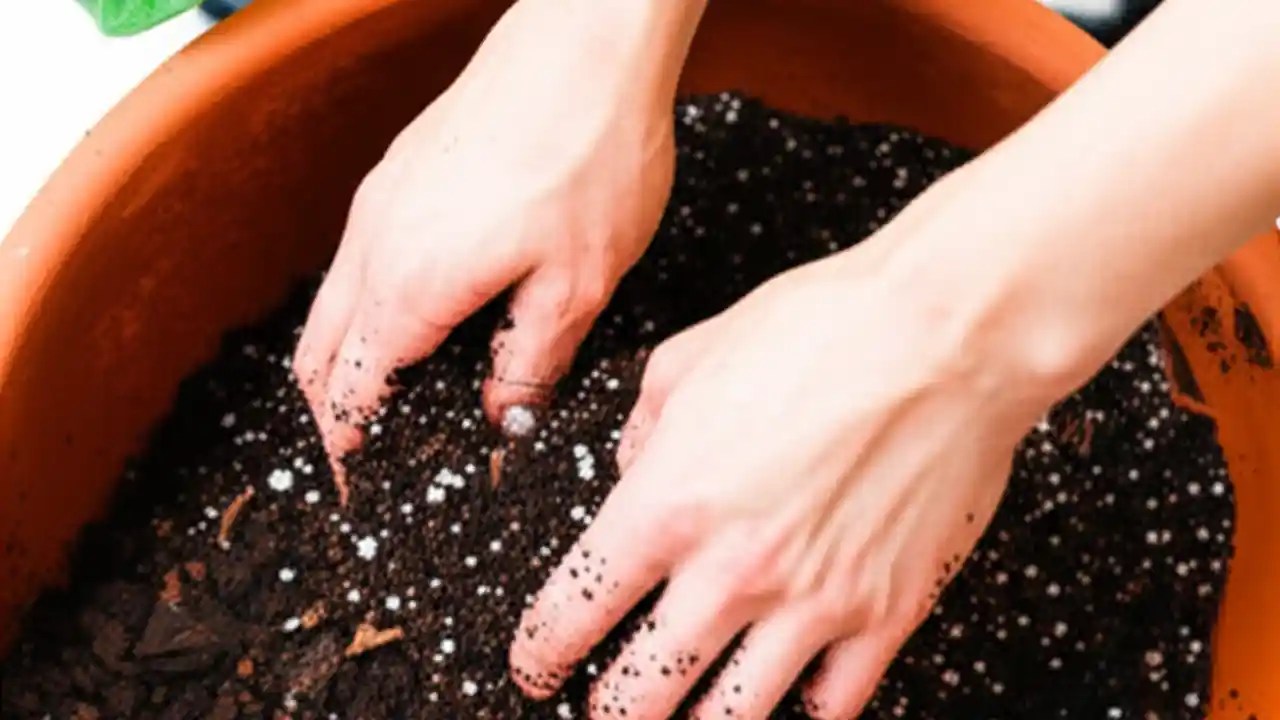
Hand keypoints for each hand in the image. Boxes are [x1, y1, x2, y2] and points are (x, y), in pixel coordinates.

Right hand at [292, 0, 697, 493]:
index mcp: (410, 286)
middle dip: (332, 413)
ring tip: (392, 399)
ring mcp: (380, 201)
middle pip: (318, 353)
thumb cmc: (591, 156)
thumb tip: (499, 417)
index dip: (351, 451)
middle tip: (369, 456)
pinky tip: (421, 317)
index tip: (361, 491)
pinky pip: (359, 259)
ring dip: (346, 359)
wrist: (586, 43)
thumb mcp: (578, 283)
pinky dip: (368, 308)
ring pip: (333, 303)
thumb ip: (528, 361)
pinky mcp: (400, 172)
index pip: (350, 393)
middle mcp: (374, 243)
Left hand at [509, 233, 1073, 718]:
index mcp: (668, 504)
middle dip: (604, 713)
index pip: (574, 613)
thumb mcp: (690, 357)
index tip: (537, 663)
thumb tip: (632, 470)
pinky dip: (803, 709)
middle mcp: (731, 569)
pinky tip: (790, 695)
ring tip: (681, 716)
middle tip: (599, 706)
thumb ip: (642, 429)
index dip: (540, 653)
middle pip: (638, 694)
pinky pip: (833, 704)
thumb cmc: (824, 328)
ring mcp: (812, 602)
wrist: (946, 333)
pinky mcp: (886, 612)